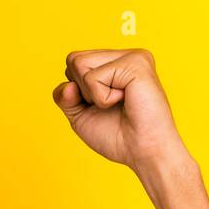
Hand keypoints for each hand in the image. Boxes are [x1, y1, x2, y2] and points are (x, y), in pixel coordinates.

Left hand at [51, 48, 192, 177]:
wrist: (144, 152)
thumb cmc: (118, 136)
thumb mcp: (80, 116)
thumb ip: (65, 97)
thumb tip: (68, 85)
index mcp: (114, 63)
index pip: (73, 61)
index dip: (76, 90)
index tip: (102, 106)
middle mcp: (124, 56)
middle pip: (73, 59)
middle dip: (81, 90)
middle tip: (110, 105)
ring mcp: (132, 56)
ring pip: (79, 63)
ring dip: (91, 93)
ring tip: (118, 102)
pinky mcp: (136, 63)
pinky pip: (93, 77)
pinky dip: (102, 98)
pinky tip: (125, 101)